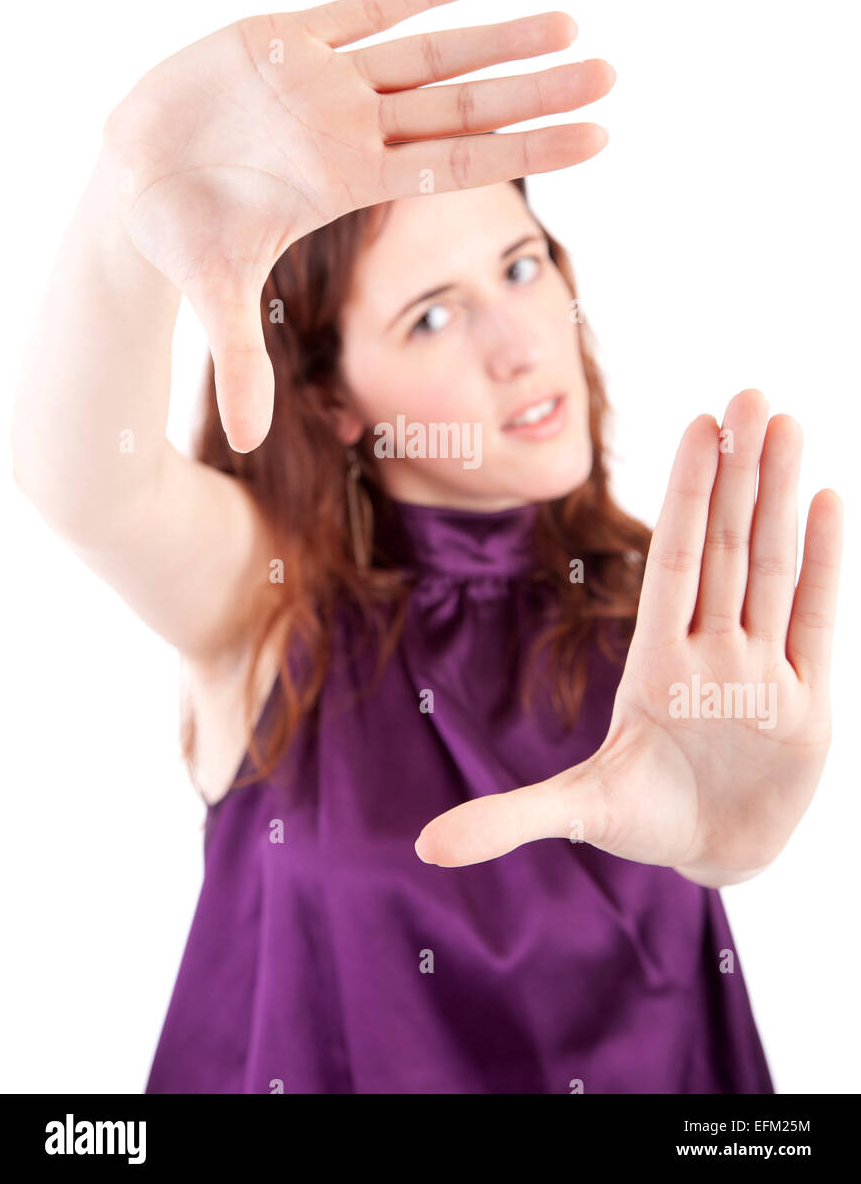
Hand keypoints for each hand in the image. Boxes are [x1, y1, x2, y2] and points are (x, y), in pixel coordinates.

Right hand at [100, 0, 614, 451]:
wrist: (134, 182)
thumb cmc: (180, 237)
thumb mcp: (212, 294)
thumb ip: (238, 362)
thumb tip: (243, 442)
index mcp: (348, 182)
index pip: (458, 165)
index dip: (529, 151)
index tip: (600, 138)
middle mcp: (351, 130)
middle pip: (463, 108)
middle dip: (537, 91)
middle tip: (610, 73)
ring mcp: (324, 82)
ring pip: (429, 53)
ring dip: (498, 37)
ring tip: (571, 21)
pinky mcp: (283, 37)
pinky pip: (365, 6)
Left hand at [415, 390, 842, 884]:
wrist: (711, 852)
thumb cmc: (642, 819)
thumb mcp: (578, 813)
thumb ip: (510, 820)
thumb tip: (425, 849)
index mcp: (656, 662)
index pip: (677, 561)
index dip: (687, 494)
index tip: (695, 424)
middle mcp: (711, 650)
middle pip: (729, 545)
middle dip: (739, 470)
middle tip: (749, 393)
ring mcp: (761, 669)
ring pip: (775, 568)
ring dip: (781, 496)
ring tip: (788, 423)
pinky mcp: (809, 701)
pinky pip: (818, 618)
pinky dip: (826, 562)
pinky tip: (826, 500)